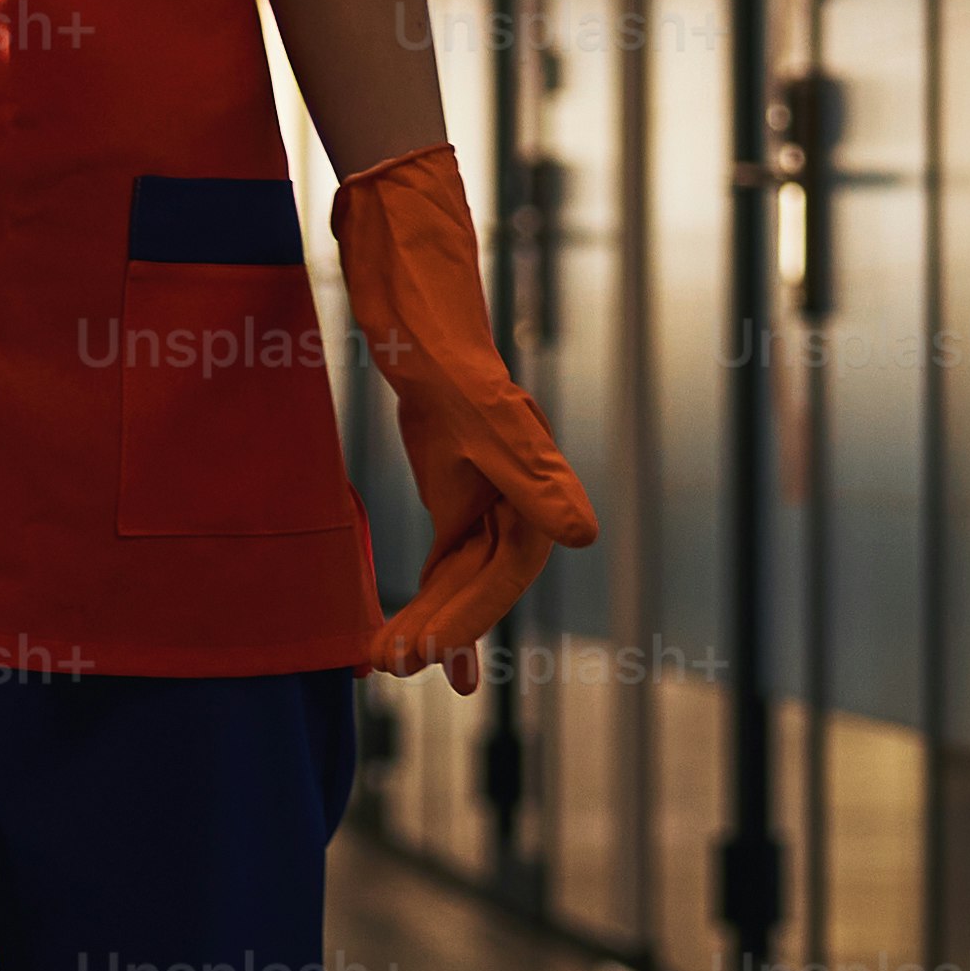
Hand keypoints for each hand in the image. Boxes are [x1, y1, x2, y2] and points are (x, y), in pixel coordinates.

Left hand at [328, 145, 593, 684]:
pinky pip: (448, 565)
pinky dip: (431, 601)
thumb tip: (584, 537)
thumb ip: (531, 475)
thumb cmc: (446, 352)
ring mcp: (490, 501)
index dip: (470, 616)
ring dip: (430, 623)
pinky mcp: (460, 497)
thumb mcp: (482, 417)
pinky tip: (407, 639)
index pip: (507, 570)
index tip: (427, 652)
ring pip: (463, 581)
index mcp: (535, 489)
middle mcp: (521, 502)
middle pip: (483, 584)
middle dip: (440, 627)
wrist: (417, 307)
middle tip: (388, 664)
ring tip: (385, 663)